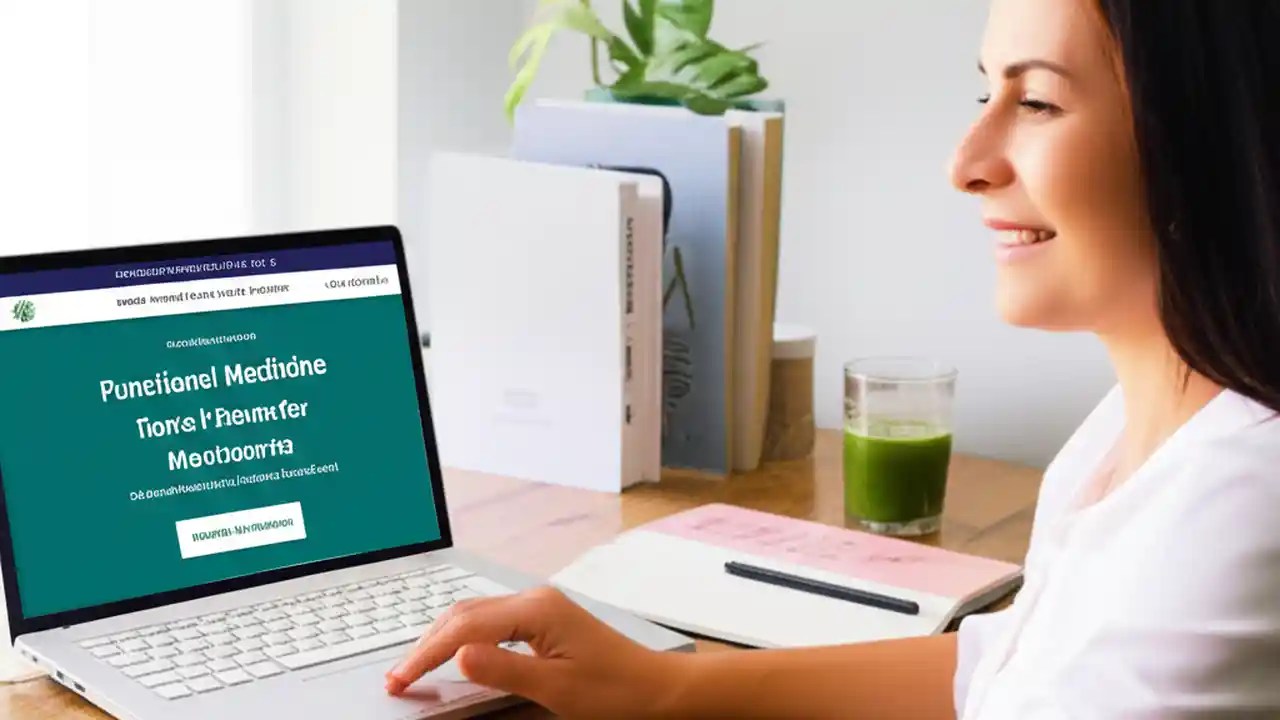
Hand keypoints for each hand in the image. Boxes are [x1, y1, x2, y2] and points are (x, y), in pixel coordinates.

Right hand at [385, 586, 681, 718]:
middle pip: (463, 614)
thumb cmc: (616, 691)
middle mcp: (535, 600)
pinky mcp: (544, 622)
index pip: (464, 628)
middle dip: (425, 644)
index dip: (427, 655)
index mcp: (535, 610)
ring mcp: (540, 609)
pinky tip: (453, 656)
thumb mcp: (555, 688)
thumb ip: (503, 670)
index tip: (400, 680)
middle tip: (396, 678)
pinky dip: (463, 640)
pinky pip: (491, 624)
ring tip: (413, 668)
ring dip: (441, 641)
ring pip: (474, 617)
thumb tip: (458, 656)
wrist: (659, 690)